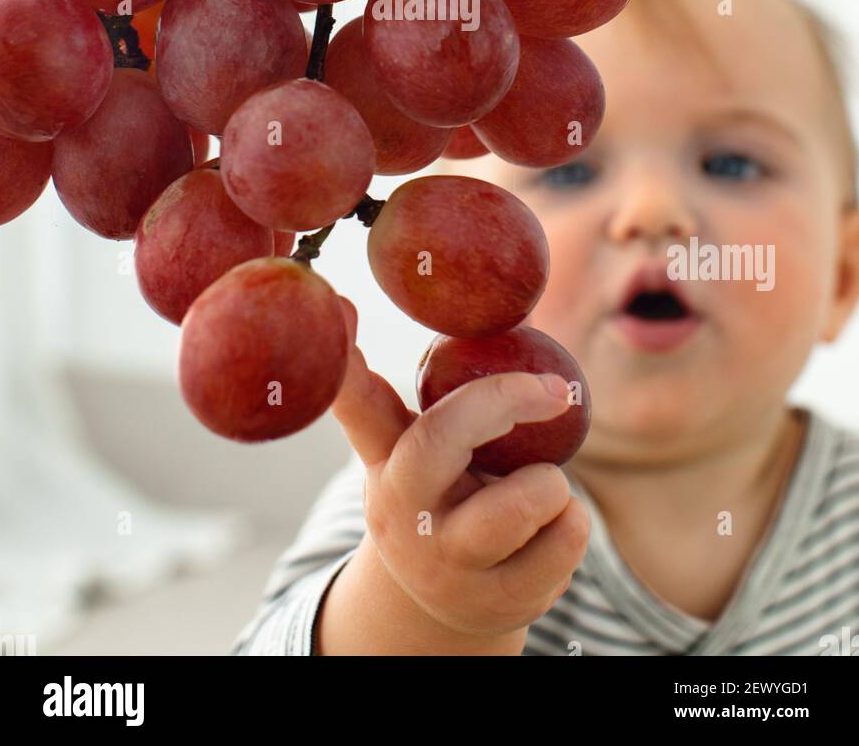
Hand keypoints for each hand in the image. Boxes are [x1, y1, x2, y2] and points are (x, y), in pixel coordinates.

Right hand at [331, 298, 590, 640]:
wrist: (447, 612)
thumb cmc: (450, 501)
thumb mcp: (436, 454)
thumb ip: (455, 392)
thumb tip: (509, 305)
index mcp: (389, 457)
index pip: (358, 403)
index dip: (348, 360)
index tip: (341, 303)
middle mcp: (404, 507)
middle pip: (440, 437)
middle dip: (504, 401)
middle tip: (556, 388)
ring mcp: (447, 560)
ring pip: (526, 498)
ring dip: (553, 484)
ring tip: (538, 492)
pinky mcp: (497, 600)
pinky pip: (567, 535)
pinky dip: (573, 523)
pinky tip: (545, 537)